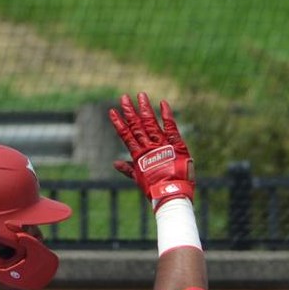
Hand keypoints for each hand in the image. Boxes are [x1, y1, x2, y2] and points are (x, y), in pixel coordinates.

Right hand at [109, 92, 193, 206]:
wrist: (172, 194)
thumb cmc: (155, 189)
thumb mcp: (140, 179)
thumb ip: (128, 169)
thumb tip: (115, 163)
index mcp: (139, 156)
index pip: (126, 135)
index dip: (119, 123)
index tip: (112, 111)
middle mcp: (149, 147)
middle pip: (137, 126)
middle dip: (130, 111)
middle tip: (124, 97)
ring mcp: (162, 145)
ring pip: (150, 123)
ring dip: (145, 108)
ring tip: (140, 95)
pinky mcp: (176, 144)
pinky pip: (171, 127)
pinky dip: (167, 115)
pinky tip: (163, 103)